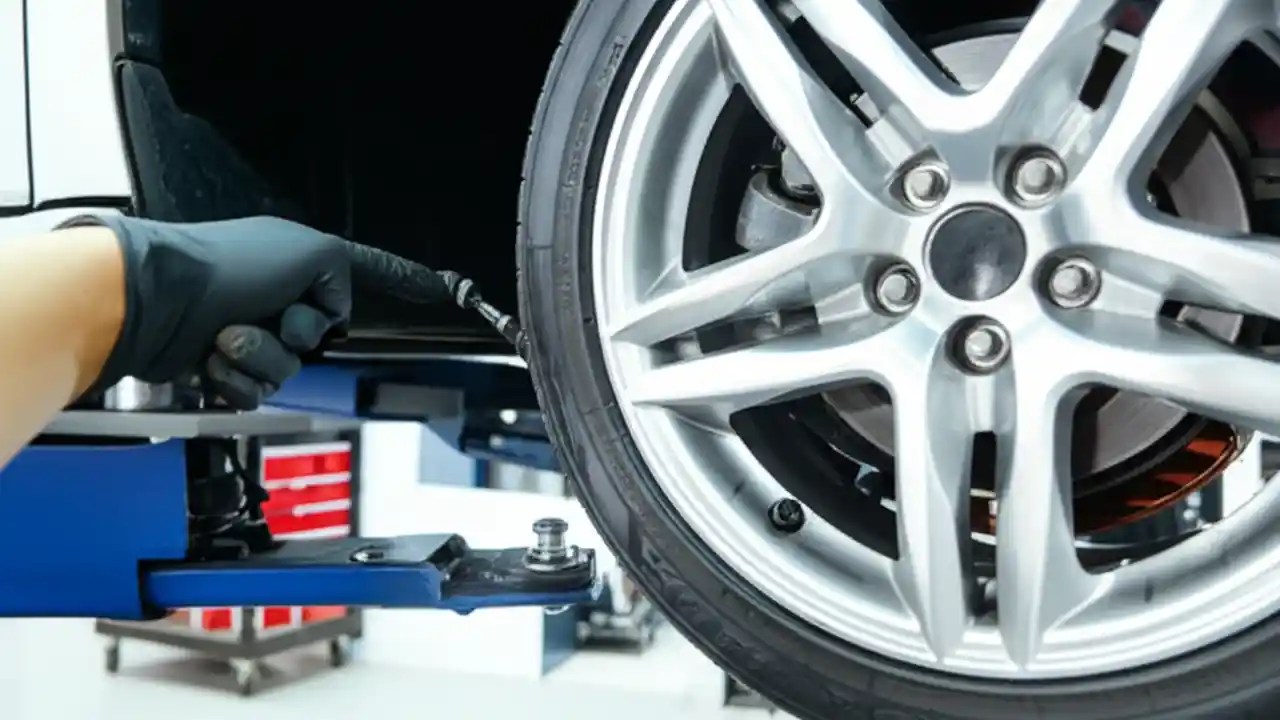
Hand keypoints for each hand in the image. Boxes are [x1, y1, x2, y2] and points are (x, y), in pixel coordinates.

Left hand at [60, 215, 351, 408]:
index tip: (296, 312)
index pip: (328, 316)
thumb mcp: (311, 251)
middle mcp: (266, 305)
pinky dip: (232, 381)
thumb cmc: (228, 269)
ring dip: (254, 361)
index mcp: (287, 274)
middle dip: (280, 344)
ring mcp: (241, 339)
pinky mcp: (216, 370)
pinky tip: (209, 362)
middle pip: (304, 351)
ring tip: (221, 342)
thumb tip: (335, 312)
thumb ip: (341, 275)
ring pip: (279, 376)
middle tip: (247, 325)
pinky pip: (250, 395)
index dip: (317, 321)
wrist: (159, 301)